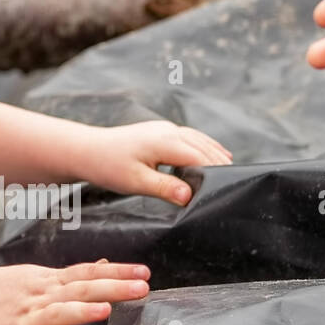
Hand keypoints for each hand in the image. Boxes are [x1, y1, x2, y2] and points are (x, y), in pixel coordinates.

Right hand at [0, 259, 150, 324]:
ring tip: (106, 311)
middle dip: (112, 289)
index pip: (88, 274)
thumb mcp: (39, 278)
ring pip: (56, 313)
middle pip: (80, 290)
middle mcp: (41, 296)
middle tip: (142, 287)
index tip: (144, 272)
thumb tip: (106, 267)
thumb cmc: (2, 293)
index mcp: (49, 282)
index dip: (116, 273)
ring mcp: (25, 318)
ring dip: (81, 312)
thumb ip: (72, 278)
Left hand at [82, 121, 232, 205]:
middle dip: (220, 163)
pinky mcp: (160, 131)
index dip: (216, 173)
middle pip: (204, 147)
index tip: (229, 188)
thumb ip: (164, 188)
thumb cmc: (108, 166)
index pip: (201, 158)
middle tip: (238, 182)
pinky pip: (190, 137)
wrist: (87, 149)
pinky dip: (204, 147)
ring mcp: (165, 129)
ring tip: (230, 169)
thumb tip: (189, 195)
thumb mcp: (135, 182)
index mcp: (166, 142)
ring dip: (214, 153)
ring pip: (199, 140)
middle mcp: (169, 131)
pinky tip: (212, 154)